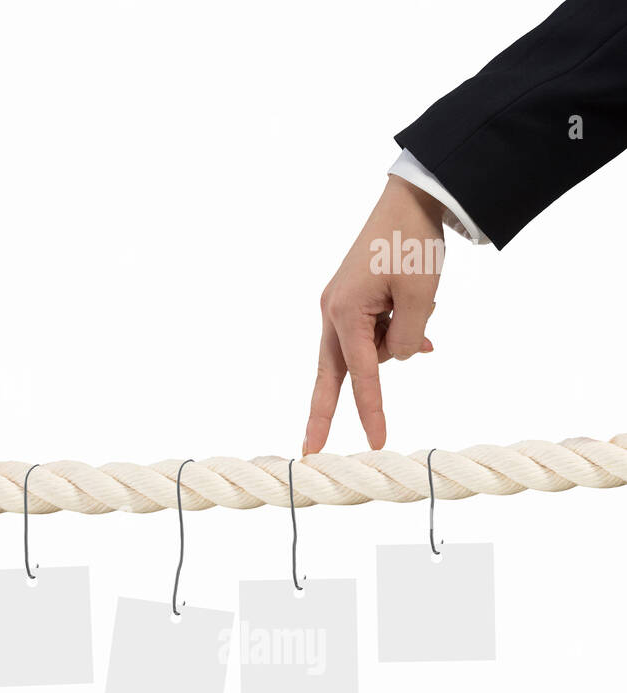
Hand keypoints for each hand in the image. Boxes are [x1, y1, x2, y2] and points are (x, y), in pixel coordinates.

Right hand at [304, 176, 444, 454]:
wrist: (411, 200)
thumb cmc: (413, 245)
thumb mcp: (421, 297)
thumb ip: (405, 339)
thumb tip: (395, 359)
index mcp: (345, 312)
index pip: (361, 375)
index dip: (370, 411)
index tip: (375, 444)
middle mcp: (332, 312)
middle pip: (331, 374)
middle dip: (324, 412)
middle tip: (312, 451)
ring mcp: (337, 304)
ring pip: (362, 348)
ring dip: (391, 342)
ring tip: (420, 306)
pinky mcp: (349, 299)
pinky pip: (368, 332)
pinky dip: (391, 333)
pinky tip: (417, 320)